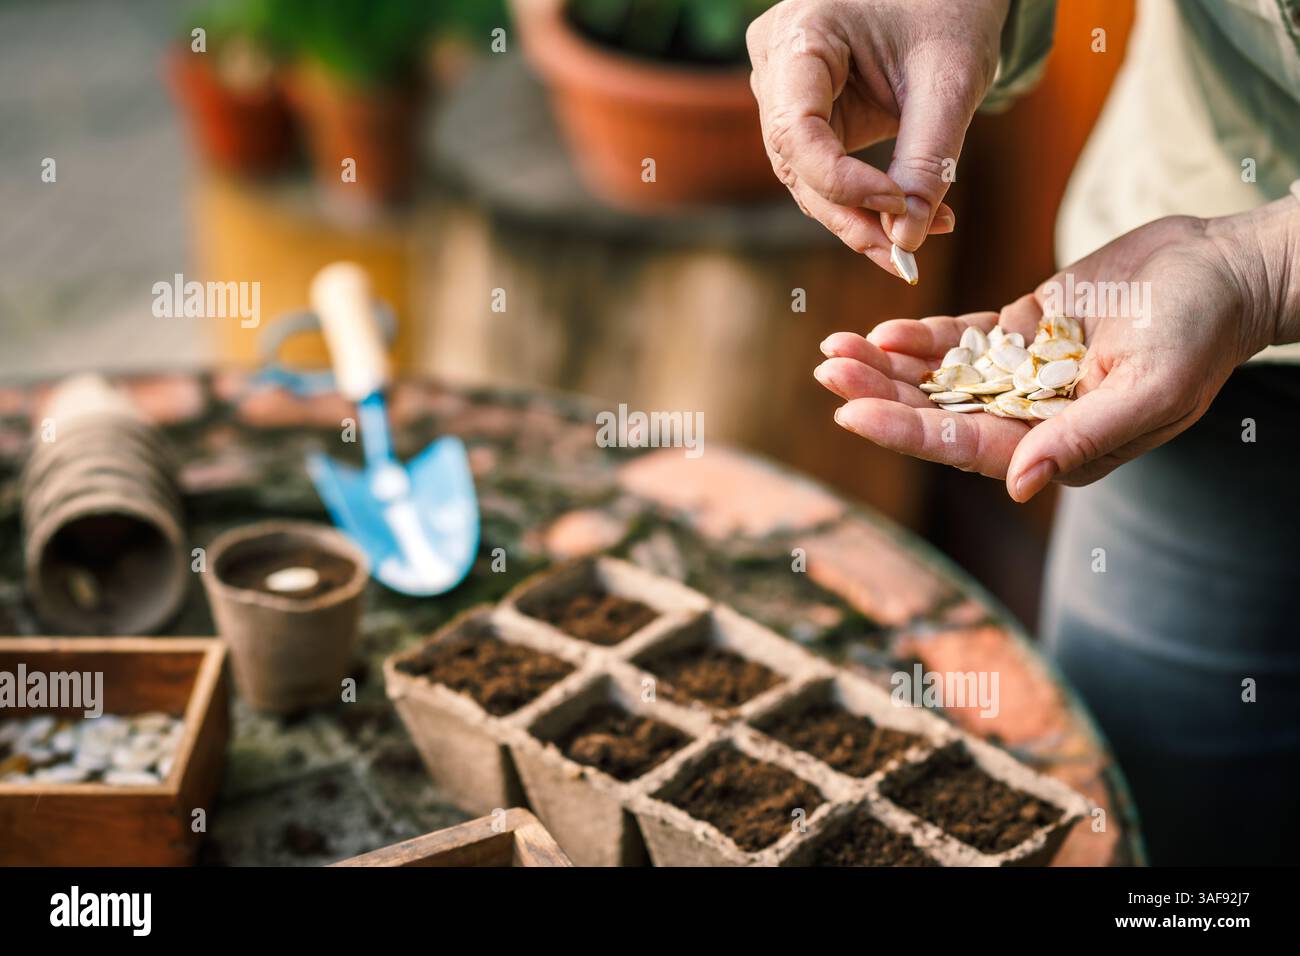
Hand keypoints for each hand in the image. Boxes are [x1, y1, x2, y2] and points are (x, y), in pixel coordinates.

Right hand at [746, 0, 1007, 273]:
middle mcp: (776, 65)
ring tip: (918, 240)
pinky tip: (914, 218)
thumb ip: (927, 157)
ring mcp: (785, 92)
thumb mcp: (951, 78)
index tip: (898, 204)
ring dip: (860, 218)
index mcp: (799, 34)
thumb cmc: (950, 7)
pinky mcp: (808, 116)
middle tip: (904, 256)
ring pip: (807, 178)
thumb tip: (905, 240)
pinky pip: (825, 172)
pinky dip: (866, 200)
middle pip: (797, 164)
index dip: (839, 180)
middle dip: (851, 215)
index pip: (794, 130)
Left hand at [814, 214, 1281, 499]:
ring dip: (887, 364)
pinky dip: (922, 336)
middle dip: (880, 392)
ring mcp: (1023, 372)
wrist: (1222, 271)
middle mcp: (1032, 417)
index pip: (966, 443)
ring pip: (940, 375)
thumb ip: (1083, 437)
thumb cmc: (1201, 334)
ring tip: (833, 348)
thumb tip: (1015, 484)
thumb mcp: (1150, 390)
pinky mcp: (1023, 329)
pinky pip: (961, 338)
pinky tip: (883, 330)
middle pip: (939, 410)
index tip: (850, 412)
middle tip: (827, 371)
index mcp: (1058, 446)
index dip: (906, 429)